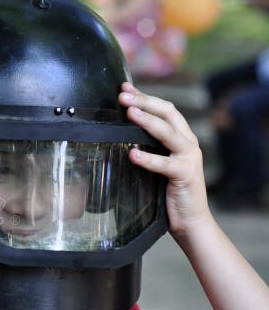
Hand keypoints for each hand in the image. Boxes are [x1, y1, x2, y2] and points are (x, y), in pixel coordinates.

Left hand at [119, 82, 212, 238]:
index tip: (125, 88)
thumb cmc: (168, 192)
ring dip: (147, 120)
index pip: (164, 109)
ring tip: (129, 112)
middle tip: (122, 96)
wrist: (190, 221)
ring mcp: (189, 158)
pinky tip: (132, 154)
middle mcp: (188, 143)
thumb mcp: (157, 165)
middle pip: (168, 112)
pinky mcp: (185, 175)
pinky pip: (164, 164)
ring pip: (168, 132)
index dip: (145, 97)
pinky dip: (148, 158)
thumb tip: (119, 134)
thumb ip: (147, 148)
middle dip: (144, 101)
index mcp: (182, 137)